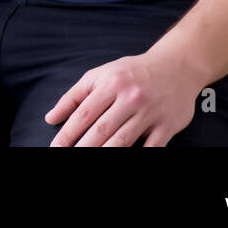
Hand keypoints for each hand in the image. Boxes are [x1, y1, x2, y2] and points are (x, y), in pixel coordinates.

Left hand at [43, 47, 205, 146]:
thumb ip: (74, 96)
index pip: (84, 113)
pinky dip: (138, 155)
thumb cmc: (132, 72)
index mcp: (110, 83)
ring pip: (123, 141)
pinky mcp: (167, 125)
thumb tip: (50, 118)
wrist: (177, 66)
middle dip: (83, 147)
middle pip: (101, 129)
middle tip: (68, 156)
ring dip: (105, 154)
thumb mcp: (100, 75)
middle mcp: (130, 97)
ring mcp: (149, 112)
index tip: (56, 146)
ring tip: (90, 161)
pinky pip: (151, 148)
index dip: (68, 133)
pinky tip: (122, 158)